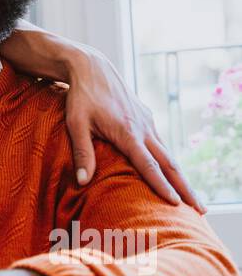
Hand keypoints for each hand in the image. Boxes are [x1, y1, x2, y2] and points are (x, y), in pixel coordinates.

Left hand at [1, 22, 203, 211]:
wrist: (91, 67)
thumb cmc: (81, 97)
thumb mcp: (76, 124)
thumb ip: (82, 152)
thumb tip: (82, 181)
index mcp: (128, 132)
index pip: (149, 165)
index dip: (162, 186)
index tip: (176, 204)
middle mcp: (143, 128)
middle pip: (169, 162)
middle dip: (185, 187)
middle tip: (200, 209)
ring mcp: (147, 121)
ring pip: (168, 153)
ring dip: (180, 175)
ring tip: (191, 196)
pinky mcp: (145, 117)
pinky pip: (160, 142)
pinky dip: (169, 160)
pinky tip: (172, 171)